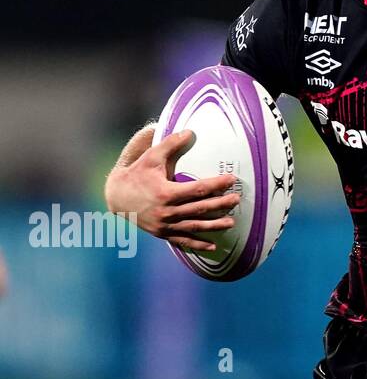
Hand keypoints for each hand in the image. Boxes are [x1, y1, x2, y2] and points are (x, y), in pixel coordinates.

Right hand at [103, 127, 241, 251]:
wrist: (116, 197)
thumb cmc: (136, 173)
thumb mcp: (151, 157)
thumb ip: (171, 144)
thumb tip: (190, 132)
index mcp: (166, 193)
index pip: (198, 189)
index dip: (217, 184)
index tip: (231, 180)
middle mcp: (168, 212)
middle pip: (200, 209)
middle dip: (221, 204)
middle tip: (237, 199)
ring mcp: (166, 225)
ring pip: (195, 227)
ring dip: (215, 226)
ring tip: (231, 222)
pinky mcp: (163, 234)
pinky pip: (183, 241)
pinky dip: (198, 244)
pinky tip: (213, 246)